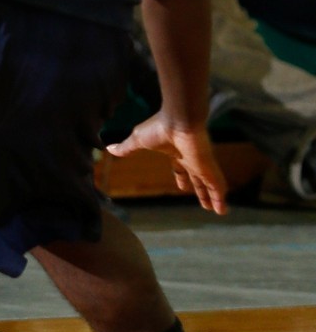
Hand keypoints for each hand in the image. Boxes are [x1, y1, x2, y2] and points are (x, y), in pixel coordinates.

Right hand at [107, 112, 226, 213]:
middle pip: (196, 178)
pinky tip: (223, 211)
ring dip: (212, 198)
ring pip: (208, 185)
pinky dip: (220, 199)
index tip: (183, 186)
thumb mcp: (138, 140)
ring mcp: (202, 165)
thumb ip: (126, 147)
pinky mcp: (209, 169)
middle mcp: (190, 159)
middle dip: (199, 189)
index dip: (181, 177)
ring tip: (218, 211)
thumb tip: (108, 148)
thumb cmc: (158, 128)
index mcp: (175, 152)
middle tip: (203, 202)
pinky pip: (217, 187)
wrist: (179, 121)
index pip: (180, 167)